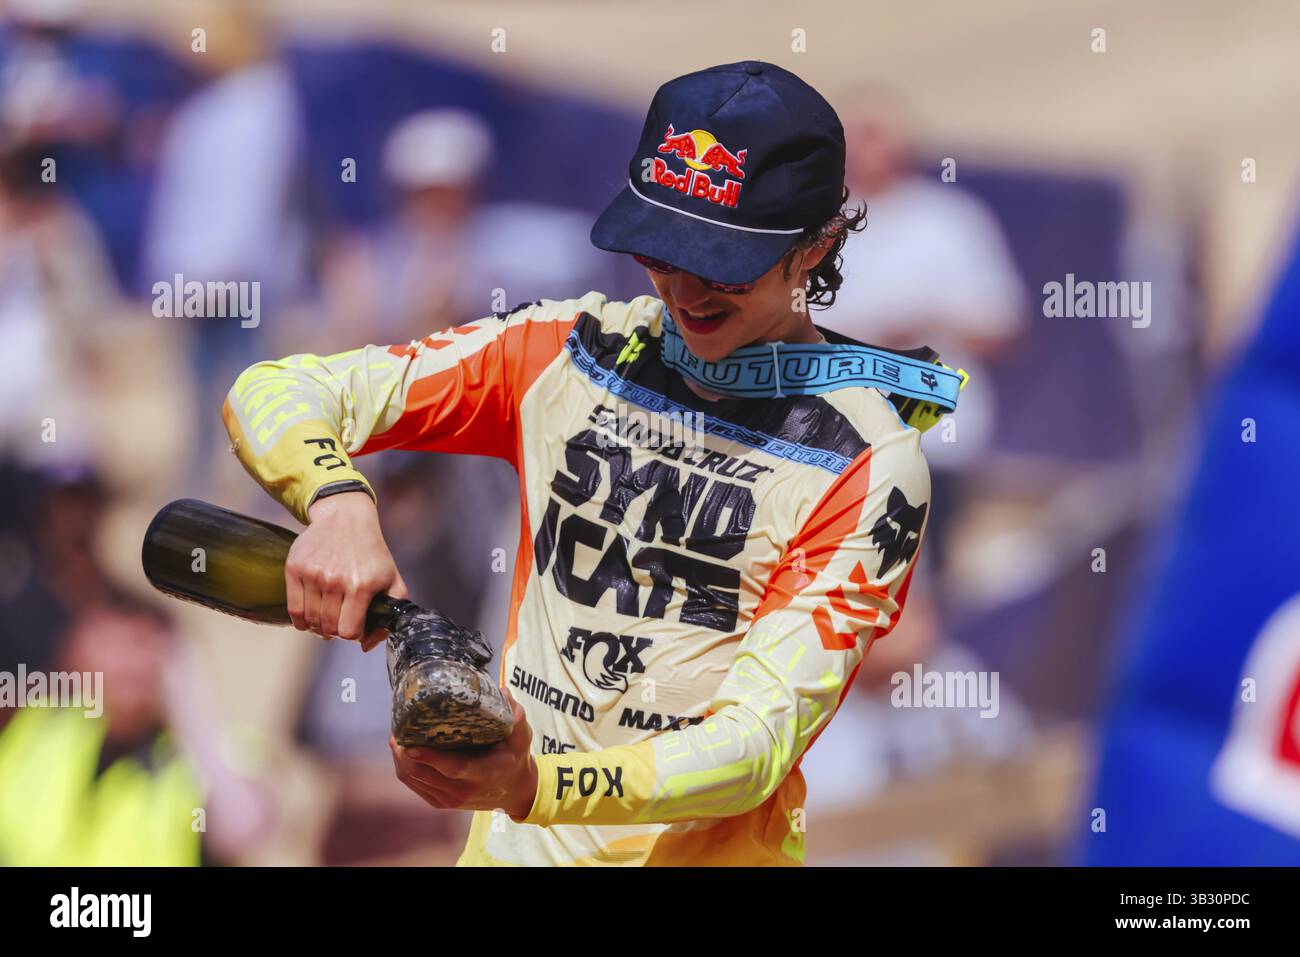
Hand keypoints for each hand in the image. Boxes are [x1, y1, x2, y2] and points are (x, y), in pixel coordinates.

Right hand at [287, 490, 407, 649]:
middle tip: (340, 620)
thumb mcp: (392, 579)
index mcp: (362, 585)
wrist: (345, 518)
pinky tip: (309, 614)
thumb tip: (366, 645)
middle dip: (336, 630)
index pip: (349, 632)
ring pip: (310, 620)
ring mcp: (313, 574)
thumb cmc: (371, 552)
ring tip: (327, 616)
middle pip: (328, 627)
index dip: (353, 634)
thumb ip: (389, 615)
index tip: (355, 625)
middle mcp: (336, 580)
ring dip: (318, 624)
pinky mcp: (295, 568)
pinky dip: (300, 619)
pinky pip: (293, 608)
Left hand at [390, 695, 537, 820]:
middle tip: (397, 727)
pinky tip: (403, 749)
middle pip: (423, 772)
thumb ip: (515, 717)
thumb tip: (503, 692)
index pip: (453, 767)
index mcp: (483, 773)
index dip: (430, 757)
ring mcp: (449, 799)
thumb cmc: (515, 758)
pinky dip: (404, 766)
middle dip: (404, 751)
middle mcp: (462, 791)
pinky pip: (413, 784)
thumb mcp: (522, 738)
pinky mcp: (439, 802)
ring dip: (401, 757)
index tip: (410, 744)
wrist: (513, 791)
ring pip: (413, 778)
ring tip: (398, 734)